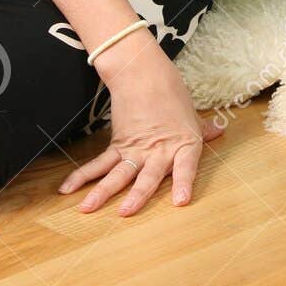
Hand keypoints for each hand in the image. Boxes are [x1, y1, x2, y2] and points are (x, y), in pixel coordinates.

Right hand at [57, 42, 223, 215]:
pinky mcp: (118, 144)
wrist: (144, 73)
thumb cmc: (172, 93)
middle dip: (137, 195)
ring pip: (118, 173)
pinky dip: (82, 176)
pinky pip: (99, 163)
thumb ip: (202, 129)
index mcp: (183, 144)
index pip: (185, 167)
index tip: (180, 201)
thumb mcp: (191, 114)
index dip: (183, 183)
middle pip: (147, 176)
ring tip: (87, 207)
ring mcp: (136, 149)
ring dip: (102, 191)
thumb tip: (219, 131)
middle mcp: (158, 151)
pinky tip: (67, 189)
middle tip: (126, 212)